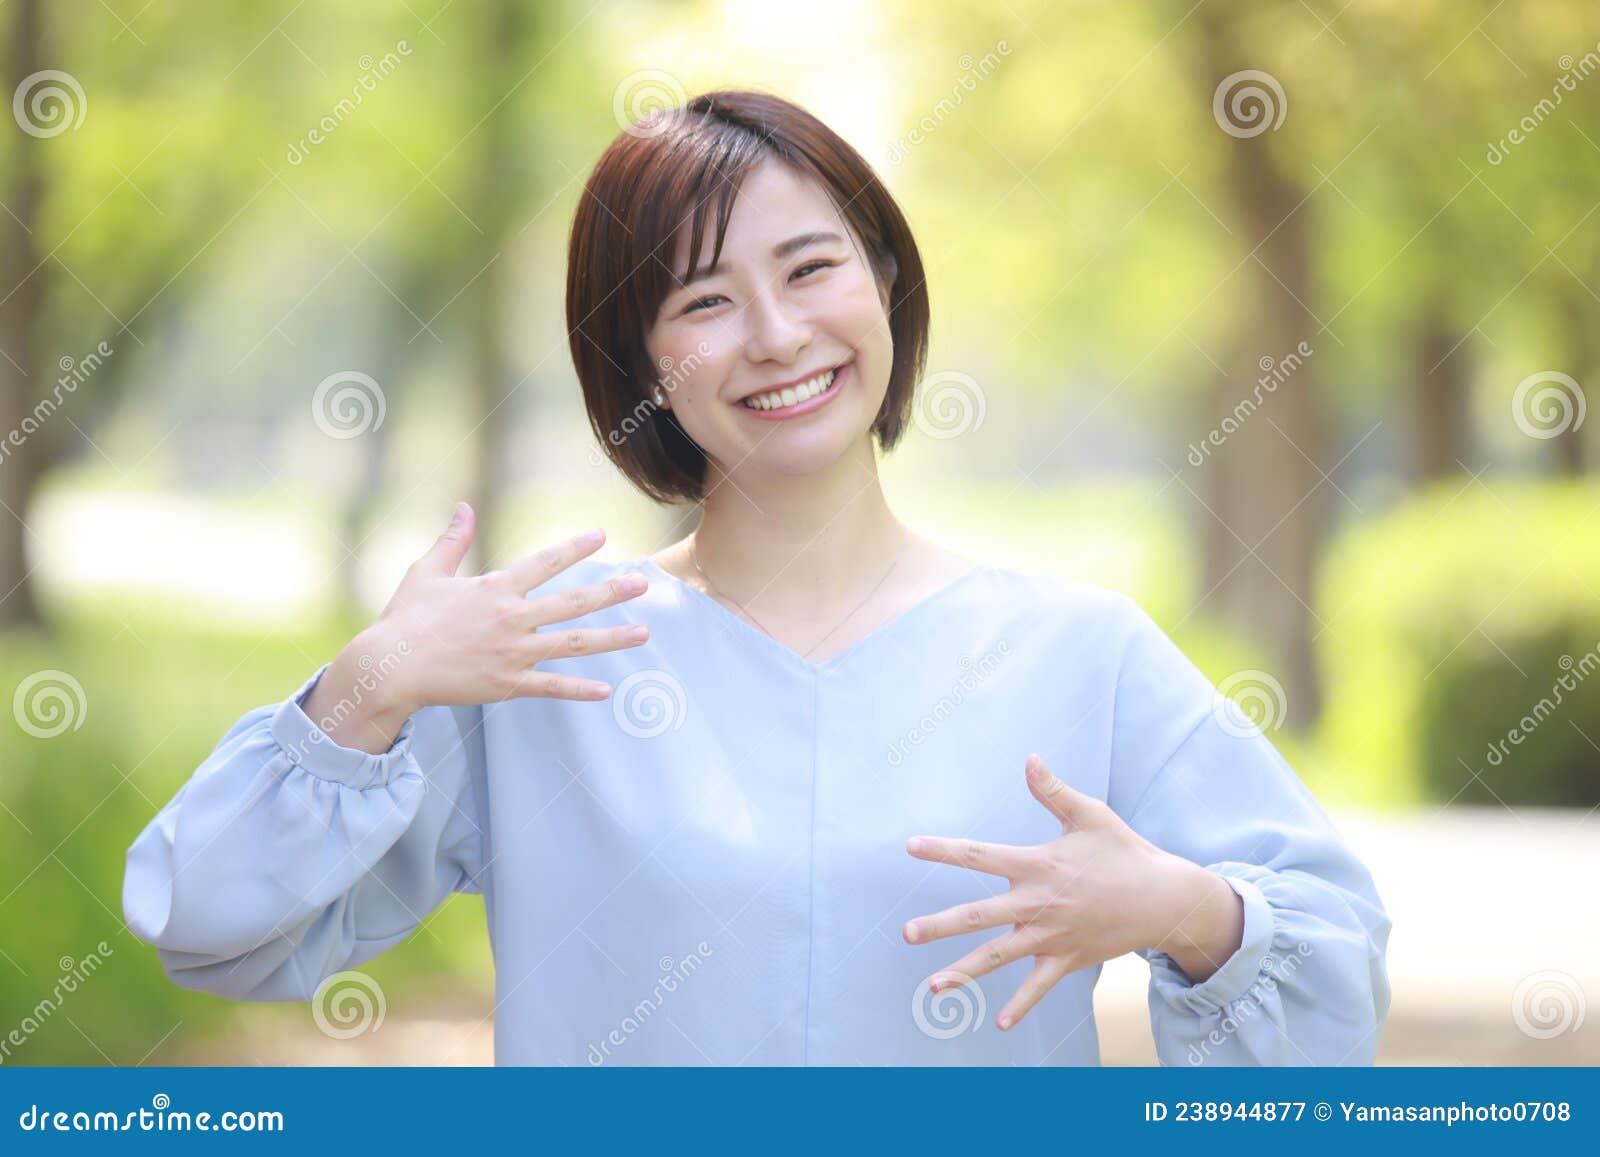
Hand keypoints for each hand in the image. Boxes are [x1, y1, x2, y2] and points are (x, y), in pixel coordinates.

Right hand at [347, 503, 650, 716]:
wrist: (390, 669)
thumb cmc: (405, 619)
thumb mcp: (426, 572)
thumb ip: (452, 540)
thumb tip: (463, 506)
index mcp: (495, 588)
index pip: (545, 563)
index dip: (574, 548)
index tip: (601, 536)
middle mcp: (512, 618)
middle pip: (573, 601)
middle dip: (611, 591)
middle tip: (644, 583)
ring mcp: (513, 653)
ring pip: (572, 643)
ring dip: (611, 638)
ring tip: (645, 632)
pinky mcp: (508, 684)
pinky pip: (551, 687)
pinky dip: (579, 690)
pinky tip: (606, 691)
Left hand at [901, 753, 1243, 1031]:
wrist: (1163, 899)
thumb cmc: (1123, 852)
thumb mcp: (1089, 815)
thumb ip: (1053, 790)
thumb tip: (1029, 758)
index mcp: (1038, 865)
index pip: (981, 856)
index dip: (945, 851)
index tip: (910, 846)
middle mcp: (1038, 903)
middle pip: (980, 916)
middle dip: (942, 925)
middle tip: (907, 933)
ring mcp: (1051, 935)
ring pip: (1001, 956)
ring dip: (966, 972)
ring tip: (934, 986)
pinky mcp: (1067, 959)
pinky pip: (1040, 987)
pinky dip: (1021, 1006)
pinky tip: (999, 1025)